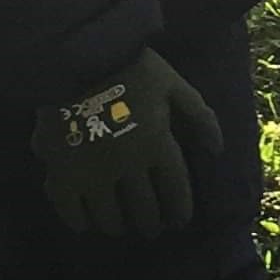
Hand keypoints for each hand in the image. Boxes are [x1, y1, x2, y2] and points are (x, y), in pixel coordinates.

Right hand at [32, 48, 224, 237]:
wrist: (76, 51)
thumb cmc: (129, 65)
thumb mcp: (173, 84)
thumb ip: (199, 116)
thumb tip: (218, 150)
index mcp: (158, 144)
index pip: (175, 191)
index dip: (179, 211)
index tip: (178, 221)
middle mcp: (129, 166)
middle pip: (144, 209)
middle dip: (151, 223)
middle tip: (152, 228)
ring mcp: (93, 172)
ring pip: (110, 216)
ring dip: (119, 225)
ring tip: (120, 227)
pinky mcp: (62, 171)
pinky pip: (70, 210)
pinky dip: (79, 222)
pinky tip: (85, 224)